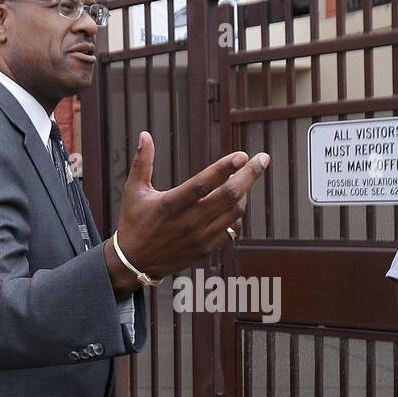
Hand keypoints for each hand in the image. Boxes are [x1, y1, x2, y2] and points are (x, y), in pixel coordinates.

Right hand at [109, 131, 268, 287]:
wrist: (134, 262)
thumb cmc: (134, 222)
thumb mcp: (134, 190)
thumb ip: (142, 162)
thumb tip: (145, 134)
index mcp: (172, 204)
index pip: (204, 183)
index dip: (225, 168)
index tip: (242, 155)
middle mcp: (189, 221)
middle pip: (229, 196)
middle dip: (250, 175)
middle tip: (263, 159)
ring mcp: (200, 237)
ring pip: (235, 212)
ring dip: (244, 193)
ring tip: (244, 178)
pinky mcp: (206, 249)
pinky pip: (231, 230)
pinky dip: (237, 214)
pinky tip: (235, 203)